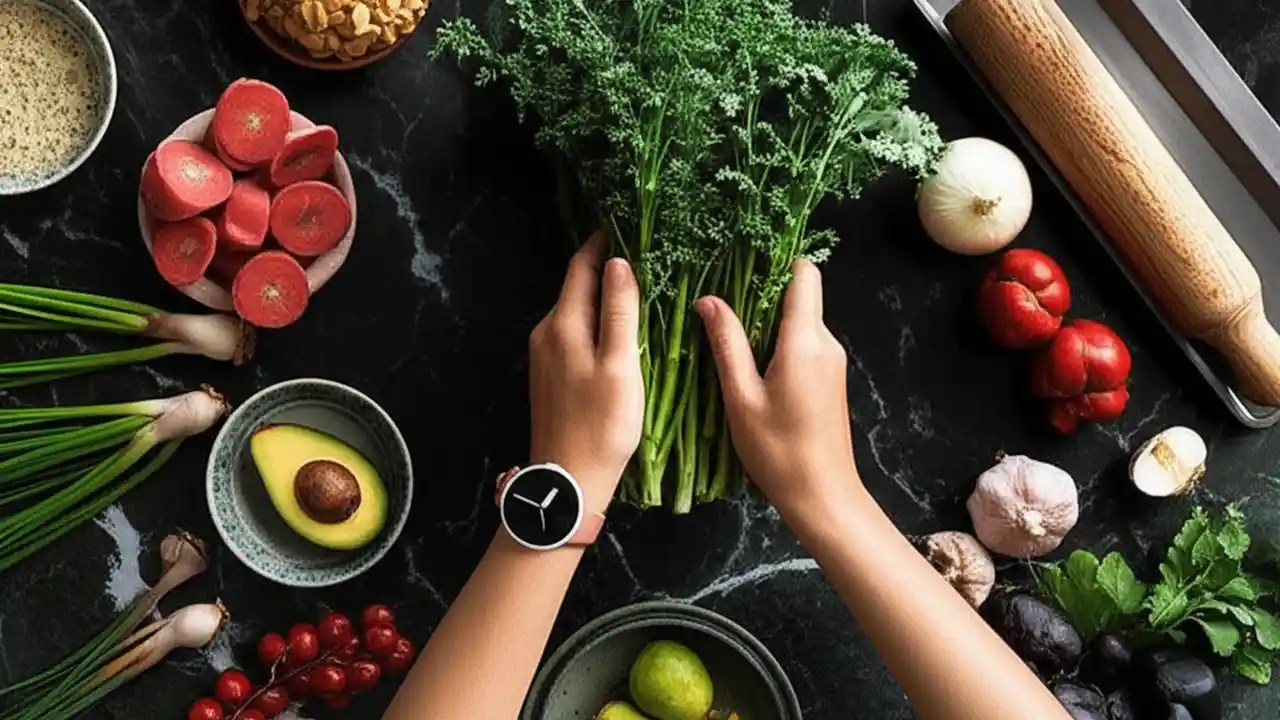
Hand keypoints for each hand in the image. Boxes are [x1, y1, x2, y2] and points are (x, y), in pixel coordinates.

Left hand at [529, 233, 643, 513]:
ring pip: (576, 313)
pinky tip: (618, 332)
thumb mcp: (620, 364)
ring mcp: (544, 356)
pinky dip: (595, 324)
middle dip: (604, 269)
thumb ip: (620, 311)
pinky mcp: (550, 377)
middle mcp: (546, 333)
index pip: (580, 268)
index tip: (628, 225)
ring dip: (602, 298)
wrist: (568, 481)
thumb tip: (619, 263)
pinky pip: (574, 335)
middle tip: (643, 255)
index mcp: (562, 324)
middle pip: (576, 288)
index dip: (602, 244)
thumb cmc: (602, 424)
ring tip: (638, 289)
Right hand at [696, 260, 864, 520]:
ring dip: (765, 322)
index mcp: (806, 341)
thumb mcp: (741, 397)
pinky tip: (747, 362)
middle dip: (761, 292)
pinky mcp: (829, 379)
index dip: (777, 259)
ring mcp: (832, 362)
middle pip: (799, 296)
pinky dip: (776, 343)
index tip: (741, 258)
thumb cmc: (778, 451)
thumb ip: (727, 344)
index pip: (804, 275)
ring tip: (724, 330)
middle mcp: (826, 343)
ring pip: (799, 322)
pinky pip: (803, 345)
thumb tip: (709, 300)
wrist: (823, 495)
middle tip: (718, 298)